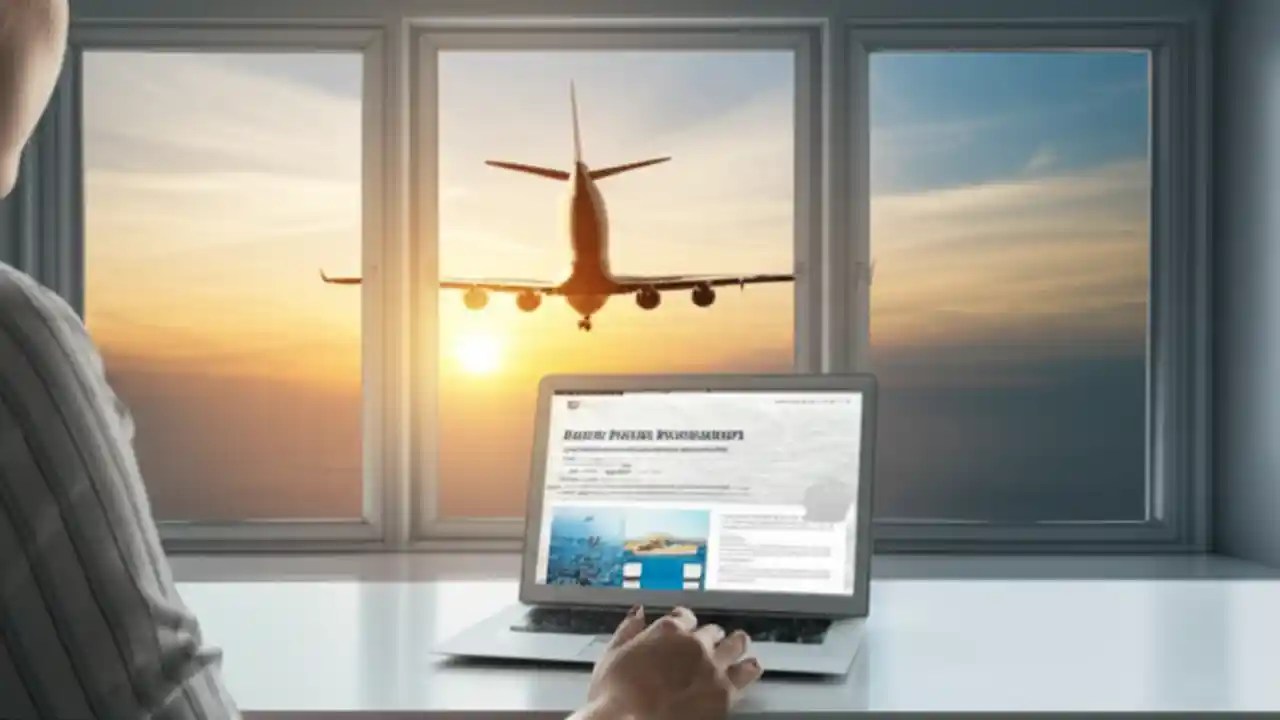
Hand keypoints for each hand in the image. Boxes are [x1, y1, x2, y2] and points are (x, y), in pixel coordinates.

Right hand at [575, 605, 762, 719]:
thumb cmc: (614, 696)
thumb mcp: (611, 656)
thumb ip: (627, 630)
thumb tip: (638, 612)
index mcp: (667, 631)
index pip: (684, 616)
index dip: (685, 620)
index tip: (685, 624)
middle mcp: (694, 644)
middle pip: (711, 632)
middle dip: (711, 635)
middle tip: (712, 640)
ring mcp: (712, 668)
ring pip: (735, 646)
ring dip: (737, 643)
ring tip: (740, 642)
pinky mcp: (725, 693)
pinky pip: (745, 674)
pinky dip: (749, 668)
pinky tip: (752, 667)